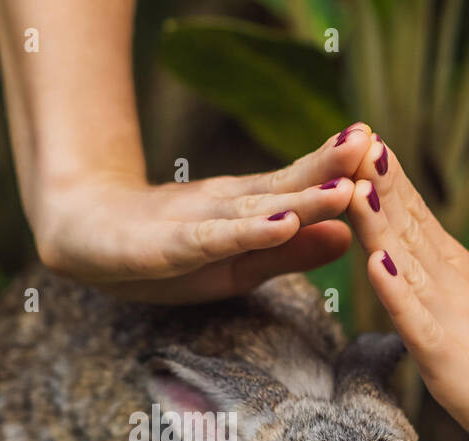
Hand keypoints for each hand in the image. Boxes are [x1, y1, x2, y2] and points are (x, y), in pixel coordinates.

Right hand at [32, 124, 374, 302]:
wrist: (82, 240)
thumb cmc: (160, 255)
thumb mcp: (236, 265)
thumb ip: (289, 253)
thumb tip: (348, 235)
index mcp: (249, 210)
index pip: (303, 188)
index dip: (343, 174)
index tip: (386, 156)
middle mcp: (229, 207)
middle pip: (287, 186)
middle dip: (332, 169)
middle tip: (376, 147)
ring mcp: (199, 223)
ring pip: (258, 208)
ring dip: (303, 196)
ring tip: (346, 186)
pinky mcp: (171, 246)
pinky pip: (217, 240)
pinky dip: (250, 233)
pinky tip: (280, 224)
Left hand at [346, 135, 468, 440]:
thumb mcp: (452, 299)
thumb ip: (423, 268)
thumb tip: (389, 236)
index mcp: (447, 265)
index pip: (410, 211)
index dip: (384, 174)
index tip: (358, 133)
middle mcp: (448, 278)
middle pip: (406, 222)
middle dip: (377, 180)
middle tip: (353, 137)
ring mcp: (447, 312)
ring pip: (406, 259)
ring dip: (380, 221)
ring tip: (356, 184)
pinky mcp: (443, 351)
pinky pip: (414, 316)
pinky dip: (395, 288)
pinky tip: (377, 261)